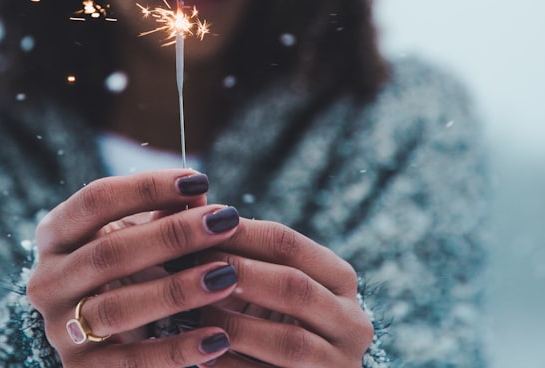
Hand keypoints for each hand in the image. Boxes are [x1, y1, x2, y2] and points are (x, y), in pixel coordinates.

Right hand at [27, 169, 241, 366]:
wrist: (103, 346)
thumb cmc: (128, 274)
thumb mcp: (135, 239)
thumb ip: (163, 216)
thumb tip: (198, 191)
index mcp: (55, 236)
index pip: (95, 200)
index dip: (146, 187)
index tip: (199, 179)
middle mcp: (47, 282)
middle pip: (108, 253)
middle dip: (172, 236)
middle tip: (224, 222)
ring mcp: (60, 330)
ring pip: (117, 308)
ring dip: (177, 290)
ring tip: (226, 275)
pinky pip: (133, 363)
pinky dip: (177, 351)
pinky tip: (218, 338)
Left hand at [199, 219, 373, 366]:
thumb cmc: (271, 316)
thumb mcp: (268, 280)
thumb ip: (239, 246)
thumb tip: (193, 194)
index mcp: (339, 279)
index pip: (290, 244)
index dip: (241, 234)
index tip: (197, 227)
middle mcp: (351, 321)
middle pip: (296, 288)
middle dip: (242, 275)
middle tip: (195, 267)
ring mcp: (339, 363)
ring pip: (290, 342)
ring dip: (236, 325)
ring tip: (194, 314)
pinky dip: (233, 367)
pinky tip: (201, 356)